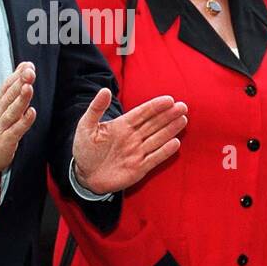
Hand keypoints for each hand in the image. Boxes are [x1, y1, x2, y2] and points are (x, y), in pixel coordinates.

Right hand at [0, 62, 36, 178]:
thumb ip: (11, 92)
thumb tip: (23, 72)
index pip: (6, 88)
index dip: (16, 76)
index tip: (27, 66)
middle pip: (9, 97)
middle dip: (19, 83)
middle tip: (29, 72)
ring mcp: (0, 128)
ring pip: (11, 112)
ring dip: (21, 99)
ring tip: (28, 87)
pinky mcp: (5, 142)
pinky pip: (16, 131)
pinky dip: (24, 121)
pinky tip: (31, 113)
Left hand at [71, 89, 186, 193]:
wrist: (84, 175)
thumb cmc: (85, 149)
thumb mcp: (86, 126)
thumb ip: (96, 109)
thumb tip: (105, 90)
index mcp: (122, 125)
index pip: (142, 113)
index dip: (155, 106)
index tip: (169, 99)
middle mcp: (133, 137)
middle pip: (154, 124)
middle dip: (168, 115)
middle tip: (182, 106)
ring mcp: (137, 152)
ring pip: (157, 138)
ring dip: (170, 130)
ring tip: (183, 120)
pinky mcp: (139, 168)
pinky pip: (154, 158)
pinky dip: (165, 151)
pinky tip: (175, 142)